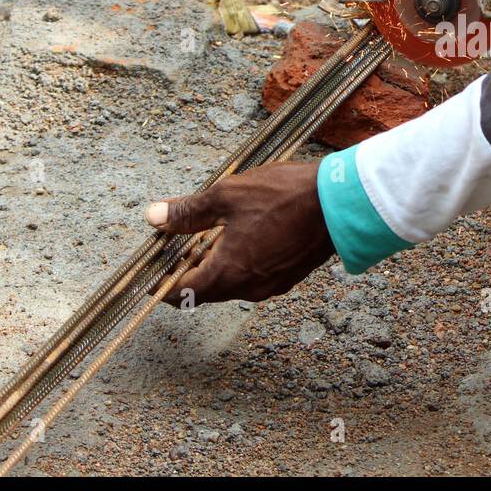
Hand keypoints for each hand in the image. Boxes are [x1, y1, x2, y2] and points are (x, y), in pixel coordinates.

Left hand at [144, 161, 333, 306]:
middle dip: (188, 269)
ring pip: (231, 283)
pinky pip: (254, 277)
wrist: (340, 202)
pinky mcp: (289, 276)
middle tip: (178, 243)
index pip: (181, 294)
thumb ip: (187, 212)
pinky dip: (240, 262)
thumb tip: (154, 217)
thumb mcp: (226, 196)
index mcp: (227, 274)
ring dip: (216, 264)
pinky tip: (243, 234)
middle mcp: (248, 289)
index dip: (160, 284)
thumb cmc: (283, 197)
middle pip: (205, 290)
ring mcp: (272, 285)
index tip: (150, 271)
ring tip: (211, 233)